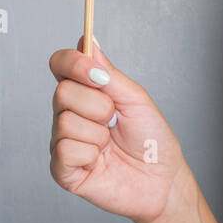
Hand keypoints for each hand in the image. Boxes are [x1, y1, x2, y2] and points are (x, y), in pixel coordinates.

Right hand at [48, 37, 194, 222]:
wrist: (163, 181)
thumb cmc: (152, 140)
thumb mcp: (135, 99)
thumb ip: (108, 73)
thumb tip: (87, 40)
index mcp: (85, 92)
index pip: (60, 64)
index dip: (73, 63)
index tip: (96, 74)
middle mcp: (68, 114)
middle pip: (62, 92)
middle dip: (98, 106)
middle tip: (114, 120)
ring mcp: (63, 141)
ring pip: (64, 122)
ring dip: (97, 133)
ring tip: (110, 144)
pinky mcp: (62, 169)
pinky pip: (64, 150)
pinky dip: (89, 154)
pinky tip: (99, 161)